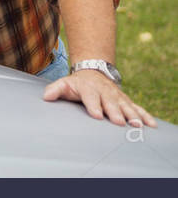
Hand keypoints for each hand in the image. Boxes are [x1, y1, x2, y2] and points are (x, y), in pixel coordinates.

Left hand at [42, 70, 156, 127]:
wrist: (93, 73)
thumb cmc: (77, 84)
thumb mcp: (64, 84)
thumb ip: (55, 90)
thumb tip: (46, 97)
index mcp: (89, 88)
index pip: (90, 98)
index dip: (93, 106)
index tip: (96, 115)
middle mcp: (105, 92)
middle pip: (110, 103)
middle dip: (115, 112)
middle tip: (119, 123)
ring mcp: (117, 97)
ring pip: (126, 106)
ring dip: (132, 115)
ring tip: (137, 125)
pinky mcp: (126, 101)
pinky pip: (137, 108)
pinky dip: (145, 116)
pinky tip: (151, 125)